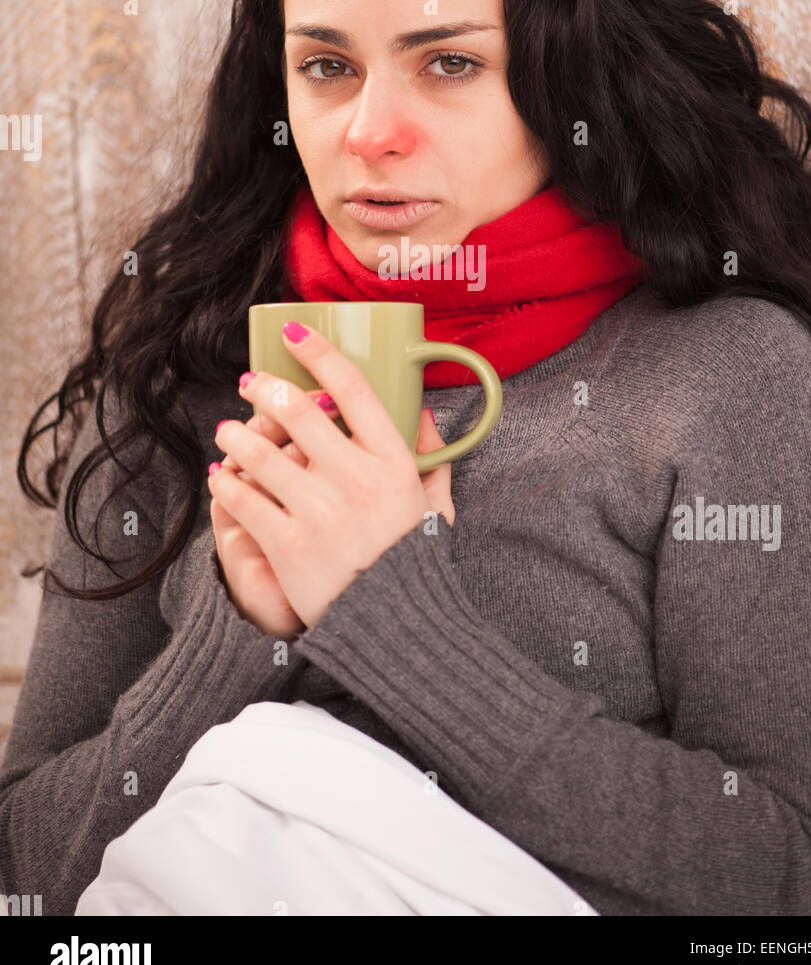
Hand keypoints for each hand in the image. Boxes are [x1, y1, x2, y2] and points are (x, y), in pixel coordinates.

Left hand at [207, 321, 455, 633]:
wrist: (395, 629)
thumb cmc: (412, 562)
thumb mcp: (435, 506)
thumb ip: (434, 458)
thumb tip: (424, 413)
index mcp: (392, 463)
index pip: (353, 389)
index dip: (320, 353)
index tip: (295, 335)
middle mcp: (356, 480)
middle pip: (297, 411)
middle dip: (264, 390)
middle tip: (250, 385)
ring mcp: (319, 513)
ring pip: (259, 452)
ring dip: (235, 434)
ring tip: (228, 431)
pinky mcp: (287, 545)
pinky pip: (242, 500)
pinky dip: (224, 483)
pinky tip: (221, 476)